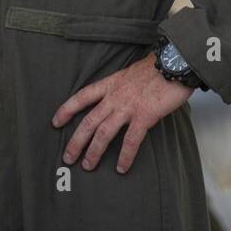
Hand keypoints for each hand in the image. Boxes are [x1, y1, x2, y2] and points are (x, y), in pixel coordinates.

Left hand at [52, 55, 193, 173]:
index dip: (67, 110)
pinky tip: (121, 168)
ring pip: (104, 133)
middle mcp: (115, 96)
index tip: (55, 122)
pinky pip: (131, 141)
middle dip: (76, 141)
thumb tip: (119, 96)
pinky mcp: (144, 116)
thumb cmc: (157, 68)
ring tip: (88, 166)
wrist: (175, 63)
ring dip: (94, 152)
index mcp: (111, 84)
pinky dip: (125, 156)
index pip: (82, 97)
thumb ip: (122, 86)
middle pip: (89, 121)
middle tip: (67, 158)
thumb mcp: (132, 72)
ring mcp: (128, 107)